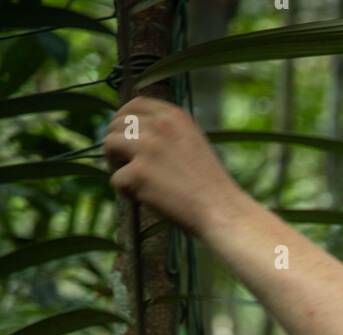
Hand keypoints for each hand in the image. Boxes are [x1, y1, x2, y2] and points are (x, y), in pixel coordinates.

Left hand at [104, 97, 242, 236]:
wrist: (220, 211)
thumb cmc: (209, 185)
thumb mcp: (193, 142)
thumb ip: (168, 131)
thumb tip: (135, 132)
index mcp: (174, 115)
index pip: (135, 104)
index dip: (123, 119)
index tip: (124, 136)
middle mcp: (158, 125)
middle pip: (116, 123)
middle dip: (116, 142)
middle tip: (124, 164)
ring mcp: (147, 148)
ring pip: (109, 144)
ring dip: (115, 163)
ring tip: (132, 181)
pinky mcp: (138, 173)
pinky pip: (116, 179)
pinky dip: (126, 192)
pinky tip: (143, 199)